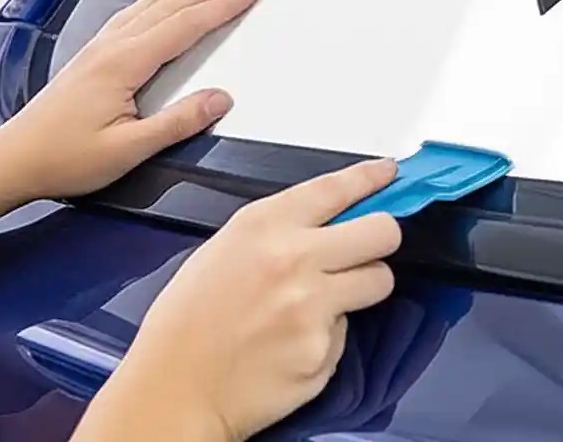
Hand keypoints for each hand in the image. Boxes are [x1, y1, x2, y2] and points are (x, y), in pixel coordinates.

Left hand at [0, 0, 262, 206]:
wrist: (14, 158)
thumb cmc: (63, 157)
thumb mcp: (128, 149)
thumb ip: (177, 122)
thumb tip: (219, 99)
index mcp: (123, 63)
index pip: (187, 25)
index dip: (225, 4)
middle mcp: (112, 46)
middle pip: (175, 5)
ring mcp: (101, 47)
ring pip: (154, 4)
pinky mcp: (94, 55)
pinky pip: (134, 14)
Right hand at [75, 159, 402, 441]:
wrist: (174, 388)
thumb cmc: (187, 322)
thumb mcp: (225, 249)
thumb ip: (278, 232)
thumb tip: (329, 224)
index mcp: (263, 225)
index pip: (336, 188)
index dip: (371, 178)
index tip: (388, 174)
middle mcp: (294, 258)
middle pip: (382, 231)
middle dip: (381, 239)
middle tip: (365, 251)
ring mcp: (313, 306)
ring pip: (379, 281)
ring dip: (362, 289)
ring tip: (321, 304)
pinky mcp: (324, 350)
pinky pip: (349, 332)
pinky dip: (328, 337)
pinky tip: (292, 344)